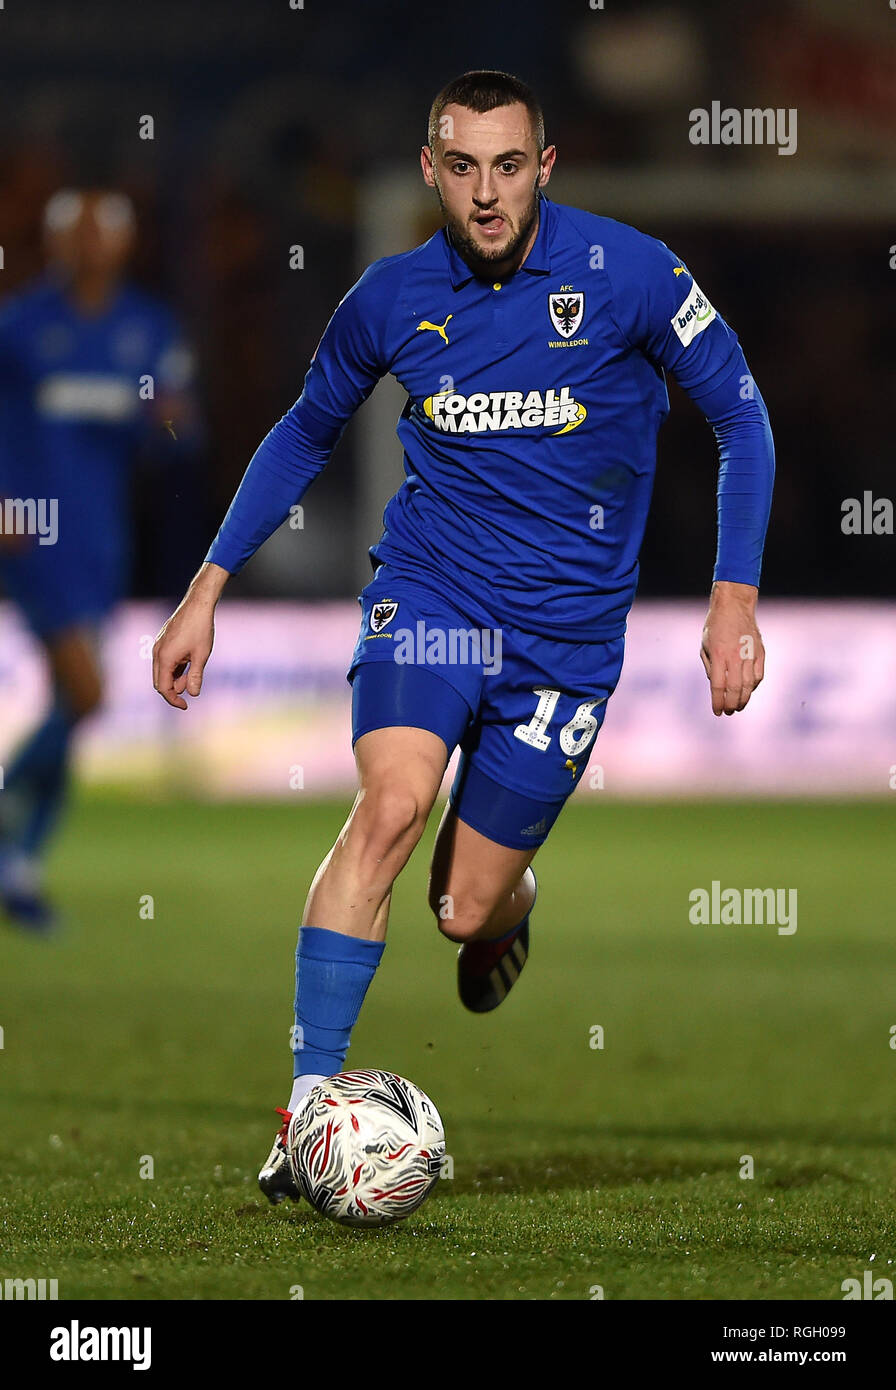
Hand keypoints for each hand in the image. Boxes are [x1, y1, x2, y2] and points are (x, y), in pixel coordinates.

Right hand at [152, 563, 227, 709]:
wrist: (198, 604)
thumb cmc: (201, 629)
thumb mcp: (201, 655)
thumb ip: (195, 676)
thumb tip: (193, 694)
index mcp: (165, 658)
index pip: (163, 688)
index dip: (173, 700)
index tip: (186, 706)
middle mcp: (157, 652)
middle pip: (159, 681)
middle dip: (173, 691)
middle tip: (189, 694)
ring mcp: (159, 646)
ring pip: (162, 671)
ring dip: (175, 679)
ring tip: (193, 676)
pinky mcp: (163, 641)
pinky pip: (165, 661)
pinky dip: (174, 669)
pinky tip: (188, 666)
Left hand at [700, 581, 764, 716]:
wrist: (734, 606)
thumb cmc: (715, 626)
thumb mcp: (704, 646)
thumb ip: (710, 667)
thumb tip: (717, 686)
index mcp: (719, 655)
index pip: (718, 686)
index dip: (718, 702)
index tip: (717, 712)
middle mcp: (736, 656)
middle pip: (735, 689)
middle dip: (731, 704)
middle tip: (728, 712)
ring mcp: (750, 654)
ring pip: (749, 685)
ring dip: (744, 699)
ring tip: (738, 707)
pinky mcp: (761, 652)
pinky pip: (759, 675)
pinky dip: (754, 686)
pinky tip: (748, 691)